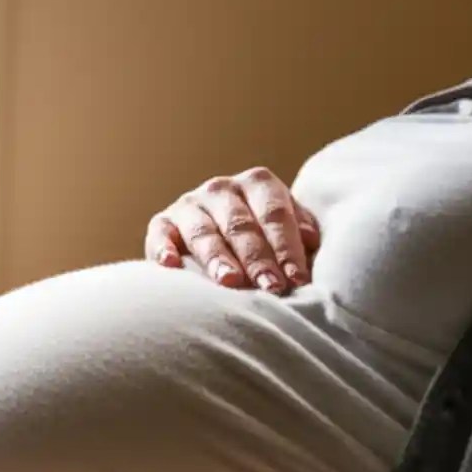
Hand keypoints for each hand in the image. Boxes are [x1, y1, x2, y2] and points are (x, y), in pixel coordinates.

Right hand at [145, 167, 319, 293]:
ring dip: (217, 257)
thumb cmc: (263, 239)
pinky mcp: (162, 223)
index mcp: (258, 183)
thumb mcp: (285, 229)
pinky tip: (170, 264)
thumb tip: (311, 240)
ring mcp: (190, 204)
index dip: (287, 247)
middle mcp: (222, 188)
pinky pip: (161, 234)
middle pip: (241, 224)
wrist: (221, 235)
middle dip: (257, 258)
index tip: (296, 279)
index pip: (275, 214)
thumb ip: (300, 232)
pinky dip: (163, 247)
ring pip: (203, 230)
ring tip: (230, 282)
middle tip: (270, 287)